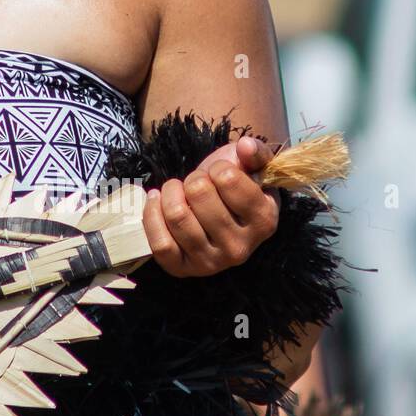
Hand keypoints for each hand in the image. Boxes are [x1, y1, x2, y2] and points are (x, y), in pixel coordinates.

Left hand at [143, 135, 279, 277]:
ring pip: (177, 216)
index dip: (218, 168)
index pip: (227, 178)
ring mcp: (211, 263)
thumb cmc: (233, 186)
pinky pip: (159, 243)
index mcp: (264, 221)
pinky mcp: (183, 269)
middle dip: (193, 179)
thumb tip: (246, 146)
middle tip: (197, 184)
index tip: (219, 174)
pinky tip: (157, 201)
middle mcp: (241, 249)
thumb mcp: (249, 166)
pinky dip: (151, 214)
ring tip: (177, 191)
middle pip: (197, 194)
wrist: (214, 213)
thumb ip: (255, 152)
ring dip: (170, 193)